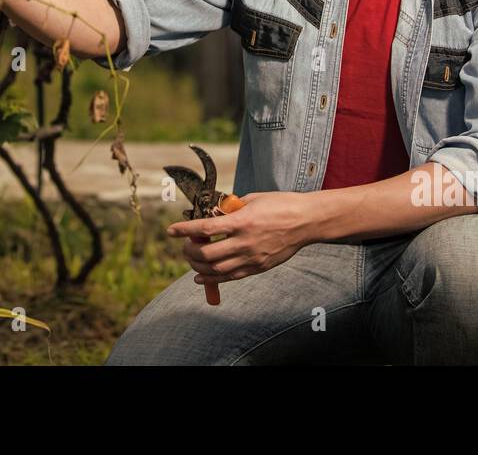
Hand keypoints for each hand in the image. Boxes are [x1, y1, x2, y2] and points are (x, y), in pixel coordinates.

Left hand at [166, 192, 311, 286]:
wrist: (306, 221)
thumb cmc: (280, 205)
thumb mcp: (253, 199)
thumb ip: (232, 209)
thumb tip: (214, 214)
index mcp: (242, 221)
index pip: (205, 227)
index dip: (185, 230)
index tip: (171, 230)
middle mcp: (244, 242)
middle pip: (207, 253)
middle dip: (189, 250)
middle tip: (185, 245)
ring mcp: (252, 257)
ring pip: (216, 269)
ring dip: (198, 266)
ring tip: (191, 259)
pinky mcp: (258, 267)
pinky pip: (231, 277)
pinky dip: (212, 278)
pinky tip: (200, 276)